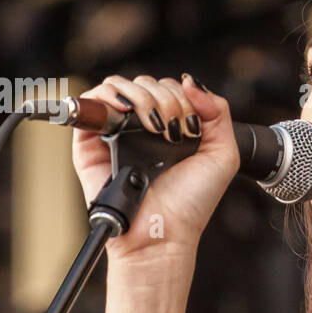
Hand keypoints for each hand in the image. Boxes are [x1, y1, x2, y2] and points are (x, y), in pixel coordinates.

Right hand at [71, 74, 240, 260]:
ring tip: (155, 127)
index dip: (182, 98)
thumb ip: (217, 111)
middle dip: (166, 99)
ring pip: (119, 86)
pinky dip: (109, 95)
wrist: (164, 231)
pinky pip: (90, 100)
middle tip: (174, 131)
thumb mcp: (222, 153)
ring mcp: (115, 132)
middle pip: (146, 84)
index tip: (190, 127)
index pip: (169, 88)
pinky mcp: (89, 141)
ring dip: (142, 97)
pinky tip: (128, 111)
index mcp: (169, 127)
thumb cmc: (191, 201)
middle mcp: (140, 127)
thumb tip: (191, 82)